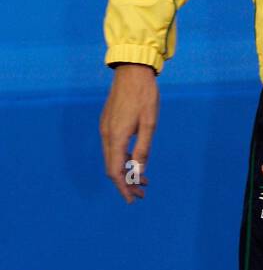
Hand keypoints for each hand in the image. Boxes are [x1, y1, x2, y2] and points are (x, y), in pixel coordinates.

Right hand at [100, 64, 158, 202]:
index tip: (133, 200)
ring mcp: (106, 128)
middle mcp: (107, 134)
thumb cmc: (144, 95)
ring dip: (126, 170)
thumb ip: (143, 148)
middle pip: (112, 167)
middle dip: (126, 182)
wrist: (133, 70)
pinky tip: (134, 160)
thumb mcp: (149, 123)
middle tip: (143, 192)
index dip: (123, 188)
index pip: (115, 171)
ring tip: (143, 178)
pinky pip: (113, 147)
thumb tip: (139, 171)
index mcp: (116, 136)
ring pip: (112, 158)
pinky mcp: (109, 122)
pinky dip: (123, 158)